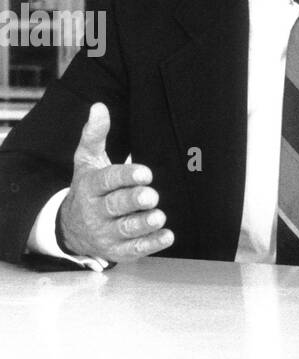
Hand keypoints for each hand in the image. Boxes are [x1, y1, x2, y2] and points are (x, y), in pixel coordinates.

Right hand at [56, 103, 173, 261]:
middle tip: (152, 195)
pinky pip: (135, 249)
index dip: (126, 176)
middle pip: (115, 206)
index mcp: (90, 187)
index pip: (107, 181)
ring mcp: (106, 234)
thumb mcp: (87, 161)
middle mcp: (95, 212)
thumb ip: (95, 135)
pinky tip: (167, 236)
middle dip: (134, 201)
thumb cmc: (89, 188)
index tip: (146, 172)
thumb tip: (99, 106)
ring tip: (159, 216)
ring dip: (144, 224)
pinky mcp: (118, 251)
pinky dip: (152, 244)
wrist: (71, 228)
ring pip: (126, 230)